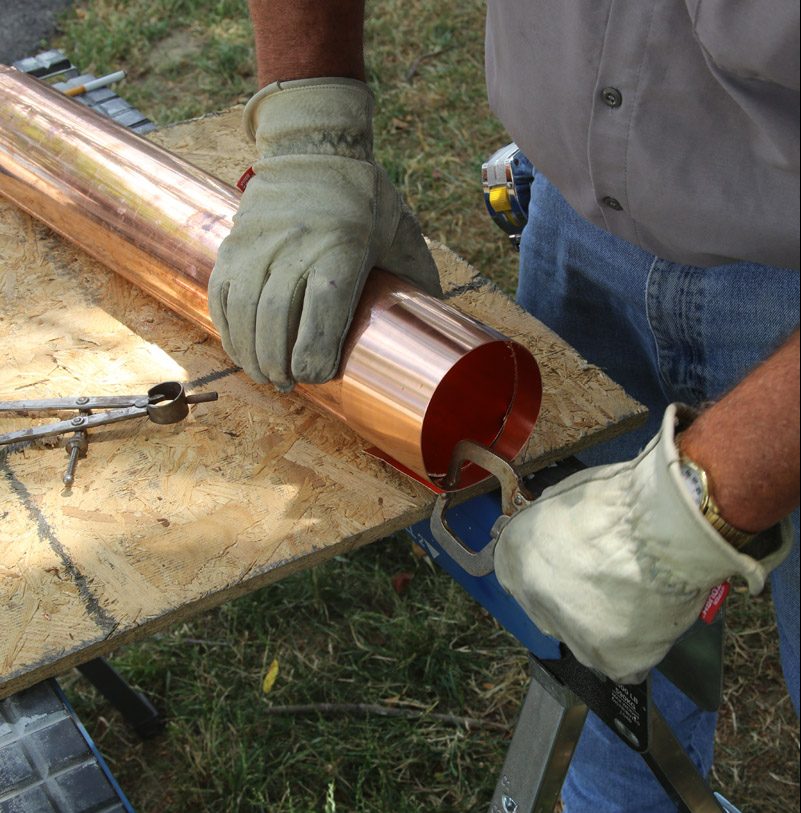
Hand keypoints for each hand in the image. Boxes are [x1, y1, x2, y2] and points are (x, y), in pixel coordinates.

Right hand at [209, 77, 440, 389]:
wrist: (315, 148)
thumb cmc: (365, 200)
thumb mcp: (403, 234)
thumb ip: (417, 279)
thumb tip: (437, 327)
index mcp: (343, 248)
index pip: (322, 313)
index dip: (314, 356)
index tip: (316, 377)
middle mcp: (297, 245)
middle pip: (275, 318)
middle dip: (277, 363)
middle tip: (286, 383)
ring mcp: (260, 242)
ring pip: (243, 309)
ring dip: (249, 352)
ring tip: (263, 373)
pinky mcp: (236, 241)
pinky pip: (222, 292)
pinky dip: (227, 326)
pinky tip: (240, 346)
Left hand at [494, 404, 791, 683]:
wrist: (664, 527)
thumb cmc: (617, 499)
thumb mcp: (565, 499)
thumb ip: (549, 525)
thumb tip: (552, 533)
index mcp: (514, 556)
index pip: (519, 574)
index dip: (548, 570)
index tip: (573, 564)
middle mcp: (533, 601)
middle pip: (549, 609)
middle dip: (574, 598)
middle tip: (611, 579)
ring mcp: (572, 637)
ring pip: (585, 638)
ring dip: (605, 624)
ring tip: (640, 595)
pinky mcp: (613, 661)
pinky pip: (623, 660)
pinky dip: (637, 645)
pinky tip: (653, 618)